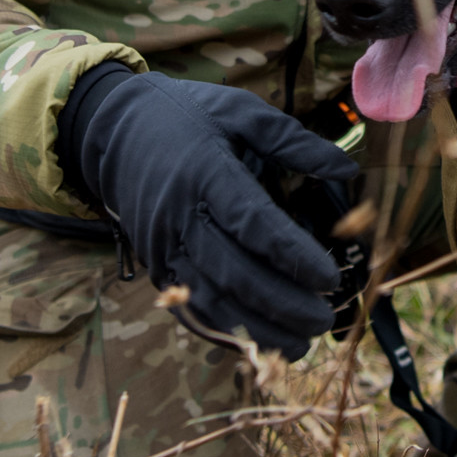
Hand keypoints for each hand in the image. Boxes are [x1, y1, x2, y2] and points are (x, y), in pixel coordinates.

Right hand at [60, 68, 359, 358]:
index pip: (253, 224)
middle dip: (281, 302)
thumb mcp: (239, 111)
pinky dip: (224, 330)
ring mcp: (163, 246)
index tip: (328, 278)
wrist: (111, 131)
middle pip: (233, 271)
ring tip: (301, 344)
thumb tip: (346, 169)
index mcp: (205, 172)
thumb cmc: (185, 117)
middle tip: (324, 319)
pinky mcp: (155, 265)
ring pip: (210, 299)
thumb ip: (292, 141)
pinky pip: (189, 306)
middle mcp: (180, 215)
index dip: (292, 256)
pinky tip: (259, 342)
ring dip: (256, 328)